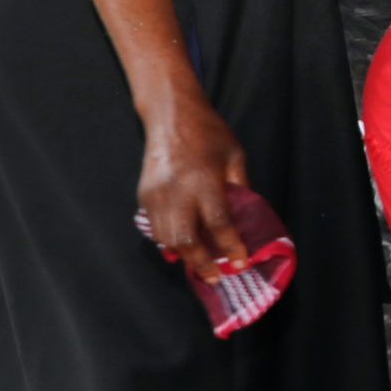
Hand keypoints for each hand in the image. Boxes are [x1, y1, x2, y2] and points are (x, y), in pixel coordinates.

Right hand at [137, 97, 251, 282]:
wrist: (170, 114)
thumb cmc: (209, 132)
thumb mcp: (235, 156)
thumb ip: (240, 188)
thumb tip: (246, 219)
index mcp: (205, 181)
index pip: (219, 224)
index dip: (230, 247)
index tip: (240, 263)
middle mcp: (177, 192)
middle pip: (187, 240)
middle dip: (202, 263)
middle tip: (215, 277)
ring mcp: (156, 196)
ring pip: (166, 239)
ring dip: (184, 255)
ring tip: (201, 264)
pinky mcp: (144, 196)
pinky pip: (155, 228)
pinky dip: (168, 241)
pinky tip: (182, 245)